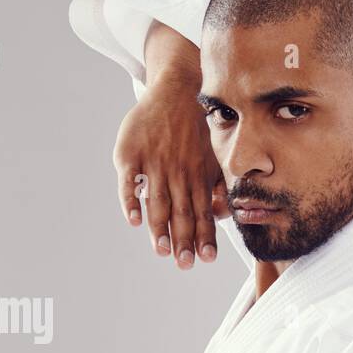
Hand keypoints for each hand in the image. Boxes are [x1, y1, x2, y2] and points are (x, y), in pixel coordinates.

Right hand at [112, 33, 229, 267]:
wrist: (179, 89)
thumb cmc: (197, 129)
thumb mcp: (215, 155)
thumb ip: (218, 185)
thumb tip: (222, 215)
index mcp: (198, 176)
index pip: (202, 212)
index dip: (204, 236)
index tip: (205, 258)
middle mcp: (178, 172)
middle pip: (180, 212)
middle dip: (183, 240)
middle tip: (183, 263)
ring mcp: (154, 163)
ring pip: (157, 201)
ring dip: (159, 228)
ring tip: (162, 251)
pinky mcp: (131, 154)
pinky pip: (129, 182)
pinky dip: (130, 201)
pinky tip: (134, 221)